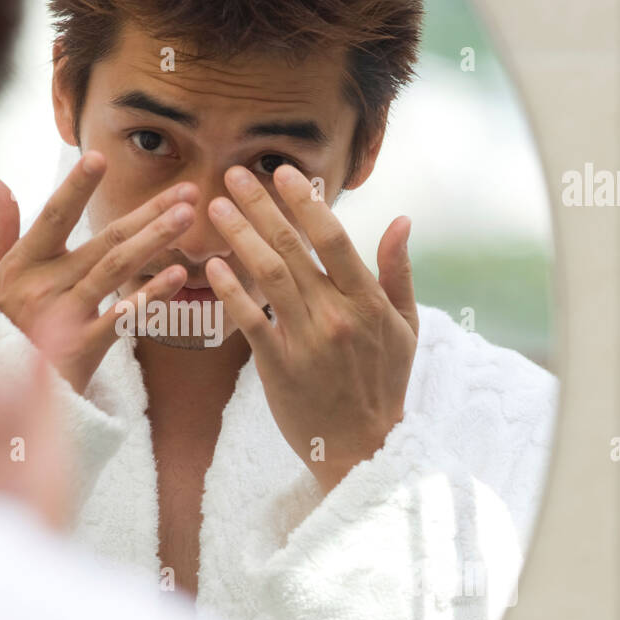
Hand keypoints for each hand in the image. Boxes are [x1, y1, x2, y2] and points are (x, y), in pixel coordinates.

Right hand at [0, 154, 196, 394]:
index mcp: (23, 263)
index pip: (54, 216)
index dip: (76, 188)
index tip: (99, 157)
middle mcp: (43, 284)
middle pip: (103, 240)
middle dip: (148, 212)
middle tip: (187, 192)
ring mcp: (63, 316)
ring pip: (115, 270)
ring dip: (155, 240)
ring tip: (188, 219)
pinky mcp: (80, 349)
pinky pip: (119, 319)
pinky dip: (148, 297)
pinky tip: (174, 276)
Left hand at [204, 163, 418, 495]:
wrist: (364, 447)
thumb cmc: (385, 383)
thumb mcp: (406, 327)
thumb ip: (399, 271)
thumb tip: (400, 219)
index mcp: (368, 301)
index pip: (334, 239)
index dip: (306, 202)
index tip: (284, 172)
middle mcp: (338, 316)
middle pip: (294, 249)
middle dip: (261, 207)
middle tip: (234, 175)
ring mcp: (307, 342)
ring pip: (269, 277)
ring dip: (241, 237)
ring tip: (216, 208)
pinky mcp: (279, 368)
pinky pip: (250, 321)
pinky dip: (232, 290)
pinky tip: (214, 264)